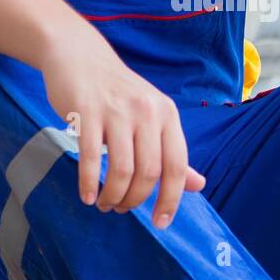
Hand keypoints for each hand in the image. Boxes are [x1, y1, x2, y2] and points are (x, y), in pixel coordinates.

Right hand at [40, 28, 205, 228]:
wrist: (80, 56)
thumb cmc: (118, 93)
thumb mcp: (152, 116)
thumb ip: (172, 151)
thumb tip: (199, 185)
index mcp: (167, 114)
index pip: (177, 166)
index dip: (170, 199)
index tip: (160, 223)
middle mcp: (147, 111)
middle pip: (149, 172)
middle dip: (135, 199)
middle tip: (121, 209)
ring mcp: (117, 111)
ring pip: (121, 169)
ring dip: (113, 195)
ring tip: (105, 203)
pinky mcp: (87, 111)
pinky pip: (90, 157)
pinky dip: (88, 183)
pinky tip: (87, 196)